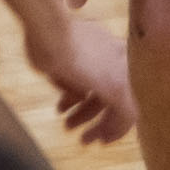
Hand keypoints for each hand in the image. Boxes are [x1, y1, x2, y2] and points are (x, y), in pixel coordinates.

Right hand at [24, 14, 136, 143]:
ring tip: (82, 139)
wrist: (50, 28)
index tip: (77, 106)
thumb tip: (78, 96)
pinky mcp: (118, 86)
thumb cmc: (43, 39)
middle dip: (91, 112)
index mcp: (105, 45)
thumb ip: (70, 79)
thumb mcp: (56, 61)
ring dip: (100, 125)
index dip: (90, 95)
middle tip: (73, 125)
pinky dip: (115, 130)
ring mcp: (121, 70)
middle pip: (110, 92)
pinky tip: (101, 140)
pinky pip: (126, 116)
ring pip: (120, 106)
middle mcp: (119, 57)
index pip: (104, 76)